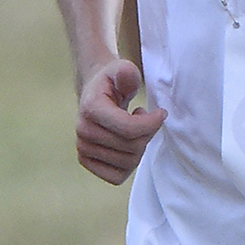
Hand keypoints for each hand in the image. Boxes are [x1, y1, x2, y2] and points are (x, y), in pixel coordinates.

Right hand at [76, 57, 165, 184]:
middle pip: (131, 148)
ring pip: (127, 163)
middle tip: (147, 119)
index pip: (128, 129)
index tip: (161, 113)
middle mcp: (83, 131)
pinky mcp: (86, 160)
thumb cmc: (113, 81)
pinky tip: (127, 143)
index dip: (151, 124)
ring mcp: (82, 148)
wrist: (94, 91)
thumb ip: (127, 73)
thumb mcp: (122, 69)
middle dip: (147, 134)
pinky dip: (129, 163)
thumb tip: (126, 75)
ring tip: (134, 127)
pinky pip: (116, 175)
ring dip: (139, 146)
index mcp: (91, 108)